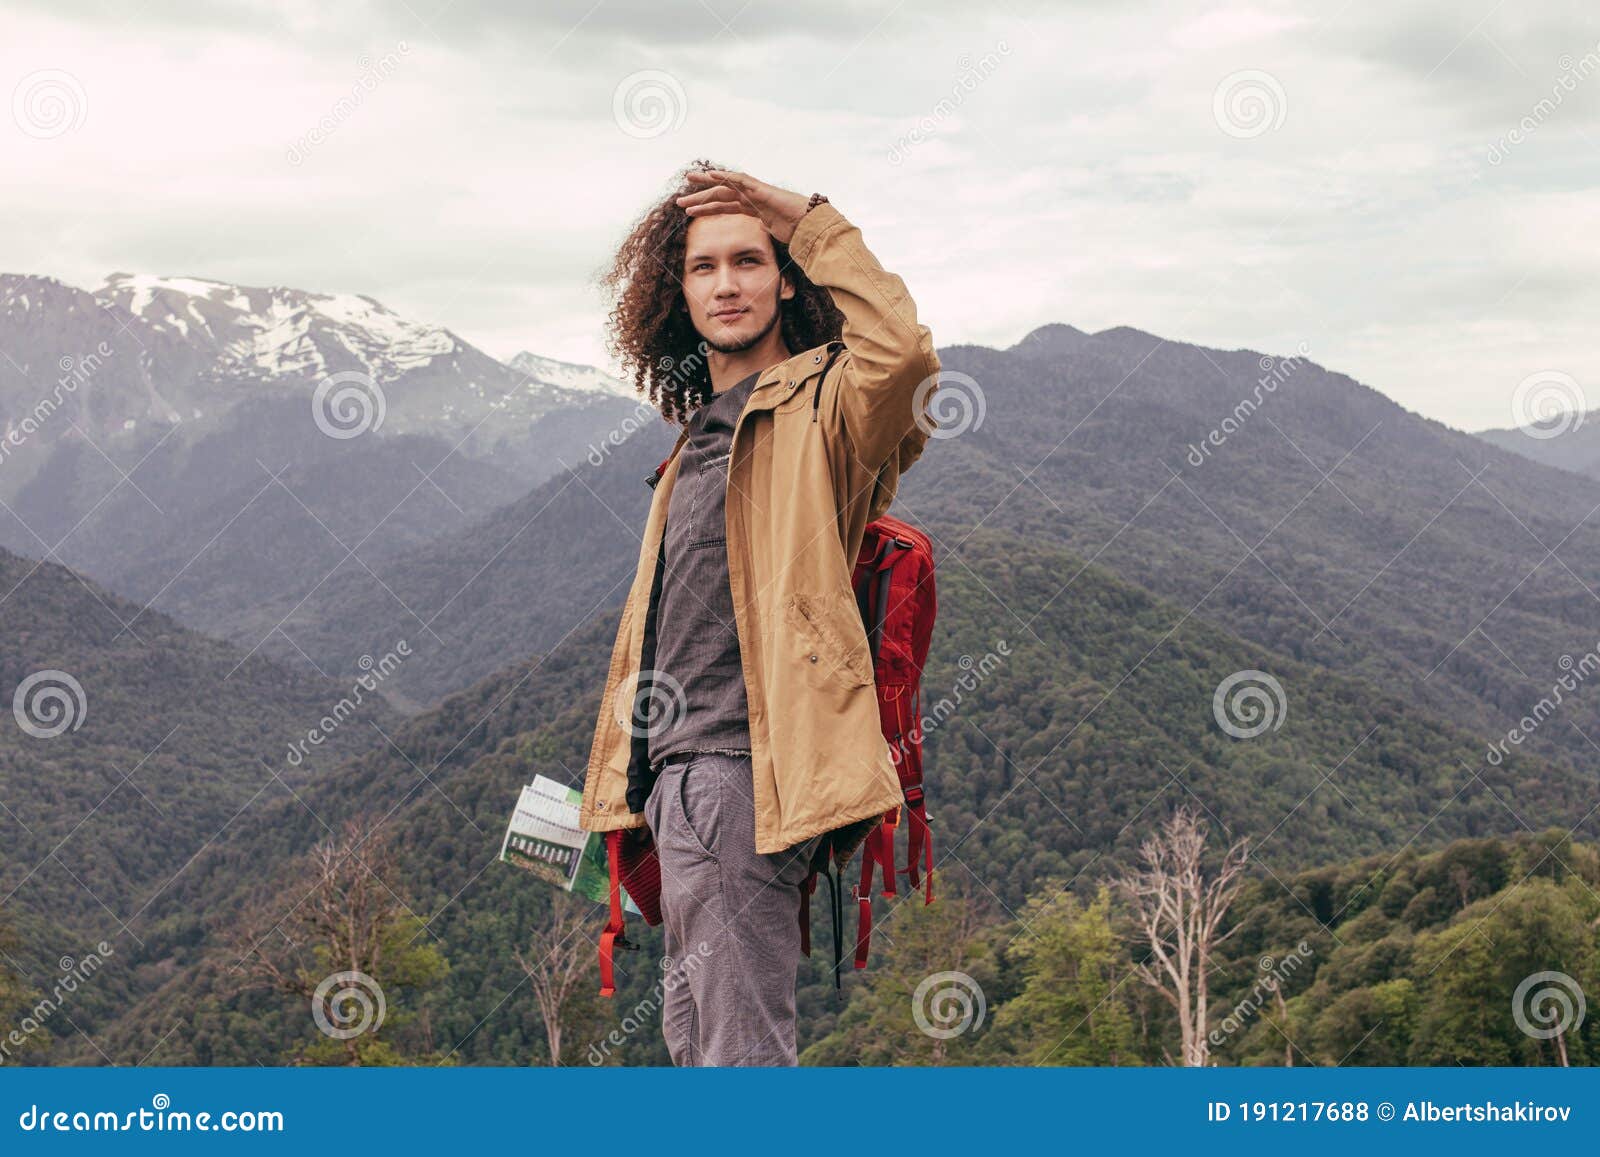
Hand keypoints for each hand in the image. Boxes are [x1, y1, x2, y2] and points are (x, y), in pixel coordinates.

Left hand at [676, 168, 811, 244]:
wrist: (810, 226)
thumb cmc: (797, 229)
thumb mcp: (774, 231)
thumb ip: (764, 227)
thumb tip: (760, 230)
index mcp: (752, 208)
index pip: (724, 206)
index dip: (706, 207)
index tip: (689, 210)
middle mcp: (751, 198)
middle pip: (720, 195)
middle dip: (699, 197)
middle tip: (679, 201)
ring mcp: (755, 192)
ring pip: (725, 187)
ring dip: (705, 186)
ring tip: (687, 184)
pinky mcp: (761, 190)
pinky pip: (740, 180)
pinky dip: (725, 176)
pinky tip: (710, 175)